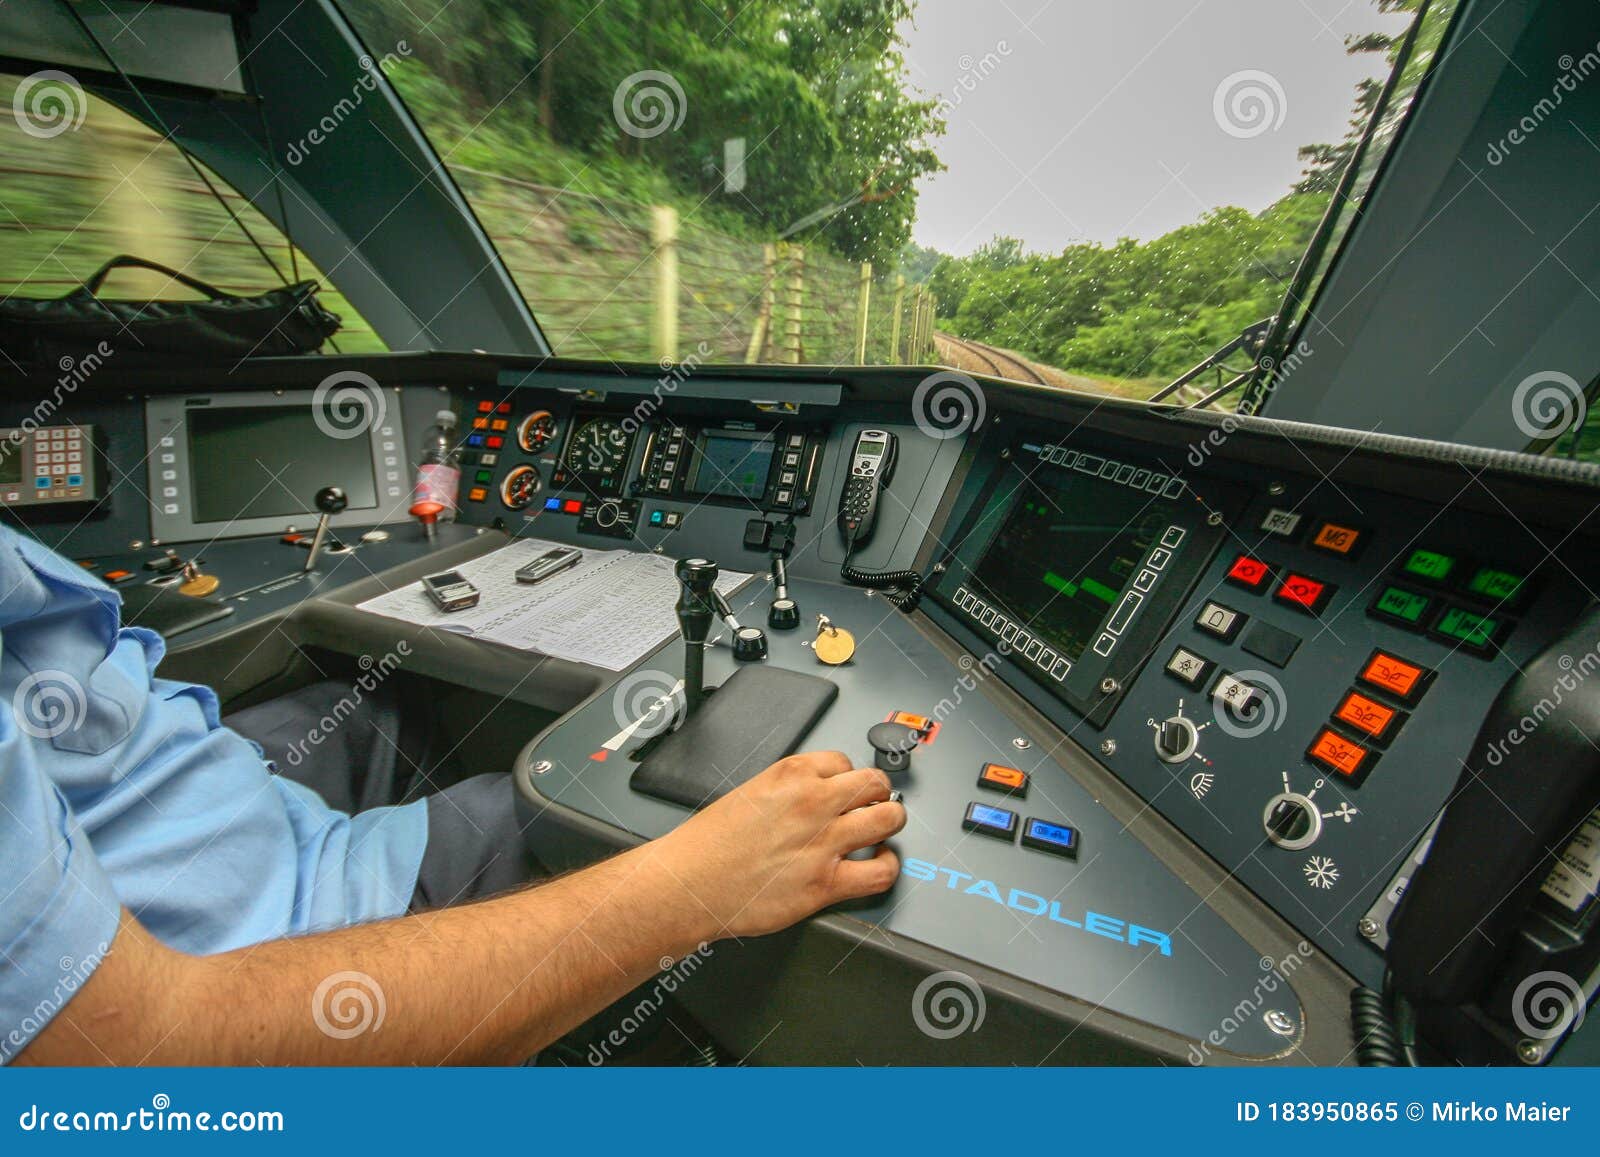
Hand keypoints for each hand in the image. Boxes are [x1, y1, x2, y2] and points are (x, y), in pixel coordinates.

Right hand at [649, 750, 905, 940]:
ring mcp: (822, 842)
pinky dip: (888, 867)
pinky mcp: (825, 883)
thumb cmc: (706, 846)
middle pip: (874, 783)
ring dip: (890, 823)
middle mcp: (812, 802)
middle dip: (878, 794)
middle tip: (875, 805)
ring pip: (888, 819)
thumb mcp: (747, 793)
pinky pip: (880, 872)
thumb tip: (809, 797)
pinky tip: (879, 864)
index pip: (843, 761)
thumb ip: (785, 792)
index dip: (848, 777)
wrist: (688, 884)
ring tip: (883, 831)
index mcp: (790, 775)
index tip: (847, 789)